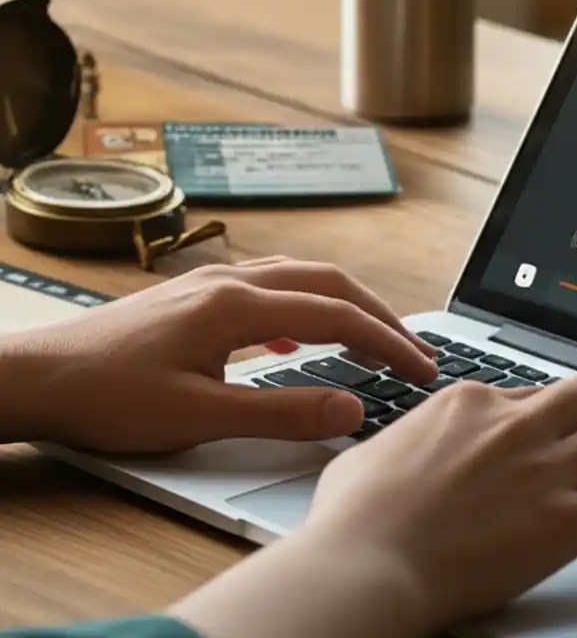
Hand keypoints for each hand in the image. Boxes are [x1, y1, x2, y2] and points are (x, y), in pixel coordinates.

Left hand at [0, 257, 436, 451]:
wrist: (34, 379)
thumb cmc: (105, 398)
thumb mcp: (200, 416)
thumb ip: (283, 412)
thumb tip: (353, 408)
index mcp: (236, 305)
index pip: (337, 316)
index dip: (388, 342)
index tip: (422, 368)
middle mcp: (229, 283)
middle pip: (329, 283)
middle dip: (381, 316)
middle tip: (415, 351)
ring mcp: (210, 284)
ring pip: (301, 277)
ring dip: (347, 303)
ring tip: (376, 337)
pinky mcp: (194, 297)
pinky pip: (270, 285)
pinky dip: (307, 304)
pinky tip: (298, 336)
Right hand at [170, 375, 576, 637]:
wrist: (368, 566)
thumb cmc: (356, 520)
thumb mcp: (371, 453)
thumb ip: (405, 440)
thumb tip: (404, 448)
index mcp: (469, 404)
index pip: (532, 394)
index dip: (543, 418)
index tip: (545, 436)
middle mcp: (515, 425)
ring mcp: (545, 469)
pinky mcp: (567, 519)